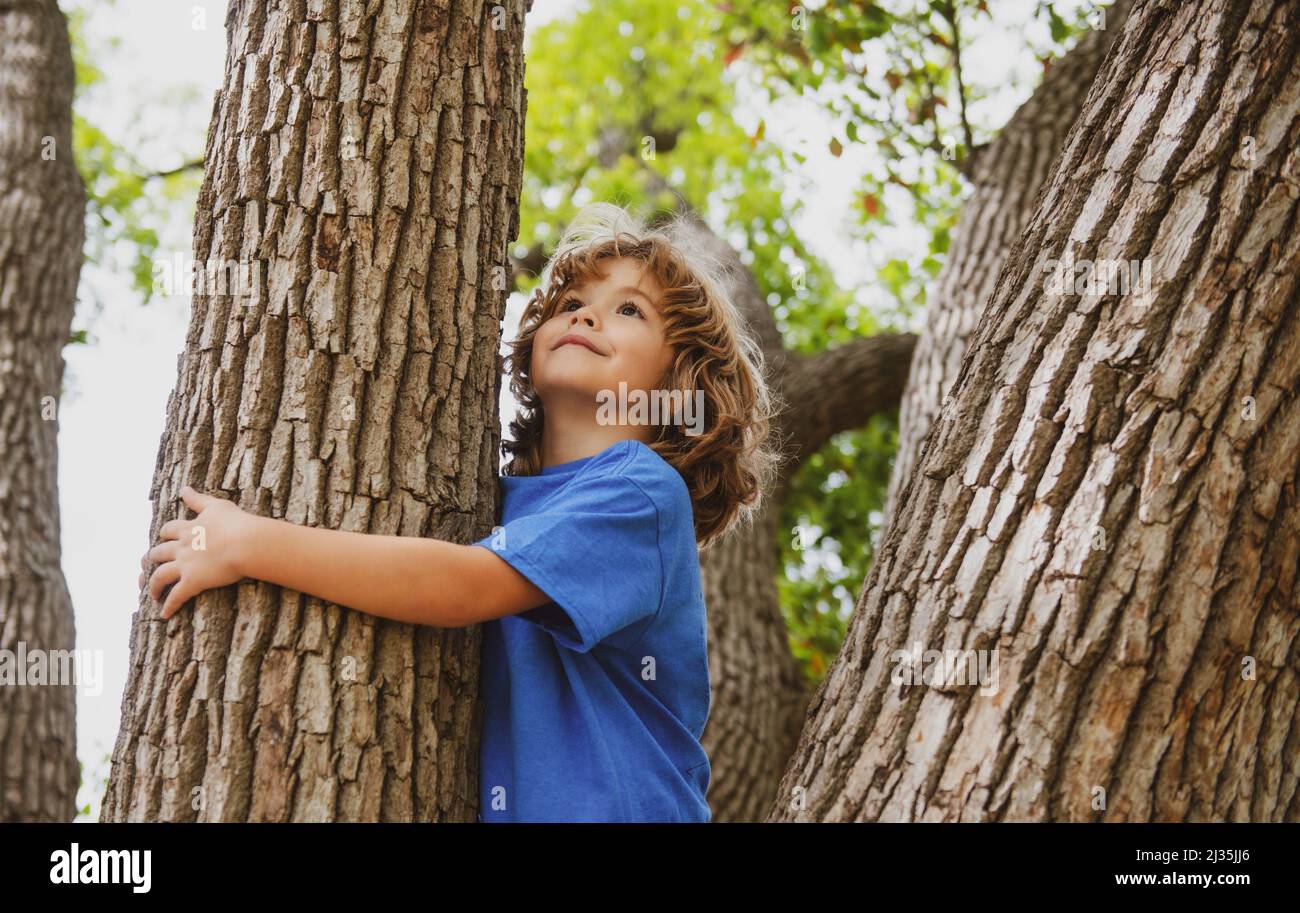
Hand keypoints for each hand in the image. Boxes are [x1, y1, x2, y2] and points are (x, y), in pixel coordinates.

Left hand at [139, 485, 255, 618]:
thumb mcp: (217, 505)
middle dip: (150, 560)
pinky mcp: (192, 582)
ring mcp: (185, 565)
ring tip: (152, 595)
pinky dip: (169, 606)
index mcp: (188, 529)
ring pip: (159, 576)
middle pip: (157, 553)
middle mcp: (181, 547)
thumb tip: (184, 488)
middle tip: (146, 566)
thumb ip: (198, 499)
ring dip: (153, 586)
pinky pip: (176, 596)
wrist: (245, 542)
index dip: (164, 535)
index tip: (163, 538)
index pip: (168, 530)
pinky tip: (164, 614)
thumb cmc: (236, 523)